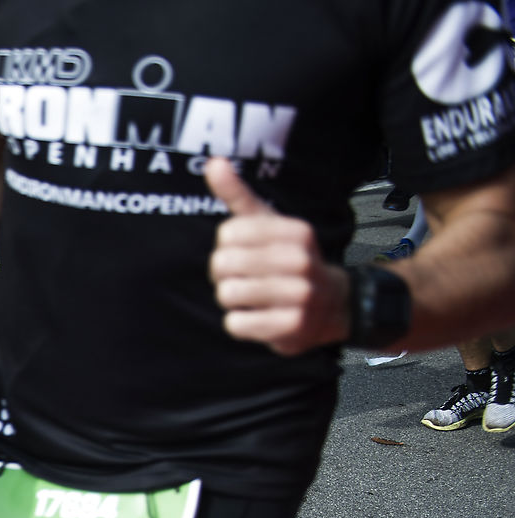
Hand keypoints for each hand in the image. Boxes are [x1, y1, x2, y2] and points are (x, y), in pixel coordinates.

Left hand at [205, 156, 347, 354]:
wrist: (332, 306)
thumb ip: (238, 194)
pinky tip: (259, 317)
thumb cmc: (289, 260)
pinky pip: (236, 324)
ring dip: (231, 300)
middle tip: (244, 277)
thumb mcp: (268, 223)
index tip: (245, 251)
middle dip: (223, 274)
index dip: (226, 246)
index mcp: (295, 230)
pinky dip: (239, 324)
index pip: (227, 233)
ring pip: (227, 295)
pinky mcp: (291, 326)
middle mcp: (301, 260)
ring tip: (253, 297)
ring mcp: (300, 294)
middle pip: (222, 264)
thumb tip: (213, 162)